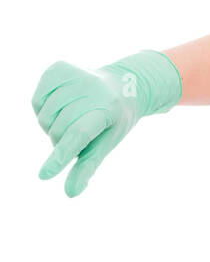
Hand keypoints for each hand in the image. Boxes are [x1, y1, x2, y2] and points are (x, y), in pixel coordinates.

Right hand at [31, 51, 181, 195]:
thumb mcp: (106, 143)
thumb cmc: (112, 121)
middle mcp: (92, 88)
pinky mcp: (58, 68)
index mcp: (107, 110)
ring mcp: (75, 75)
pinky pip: (36, 101)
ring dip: (52, 126)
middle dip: (62, 140)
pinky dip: (43, 109)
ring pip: (44, 118)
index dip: (60, 157)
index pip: (78, 136)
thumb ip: (87, 167)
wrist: (120, 86)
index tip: (44, 176)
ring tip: (71, 118)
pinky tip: (61, 104)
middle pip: (58, 130)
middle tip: (79, 133)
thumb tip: (70, 193)